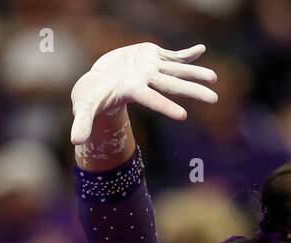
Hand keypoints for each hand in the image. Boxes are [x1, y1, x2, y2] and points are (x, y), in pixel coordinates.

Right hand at [70, 42, 217, 143]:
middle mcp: (147, 81)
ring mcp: (151, 70)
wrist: (98, 84)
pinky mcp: (151, 58)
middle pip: (173, 86)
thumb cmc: (90, 98)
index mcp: (133, 91)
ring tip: (214, 79)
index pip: (152, 100)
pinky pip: (173, 56)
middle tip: (215, 99)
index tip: (183, 116)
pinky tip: (202, 51)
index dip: (166, 106)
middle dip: (193, 91)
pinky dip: (187, 55)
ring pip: (178, 71)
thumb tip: (75, 142)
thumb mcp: (84, 108)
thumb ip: (82, 123)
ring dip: (197, 74)